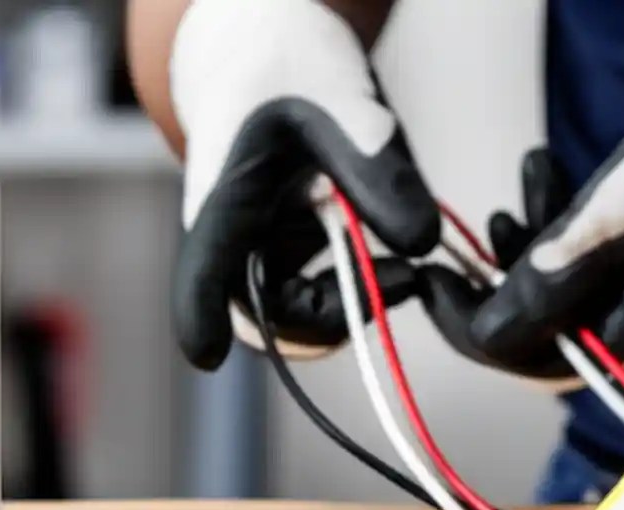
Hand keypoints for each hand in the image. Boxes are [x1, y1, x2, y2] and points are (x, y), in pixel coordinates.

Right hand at [170, 0, 438, 370]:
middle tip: (406, 280)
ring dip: (358, 299)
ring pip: (304, 311)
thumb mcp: (342, 102)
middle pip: (269, 317)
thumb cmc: (288, 59)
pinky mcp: (293, 245)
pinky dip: (365, 277)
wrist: (275, 39)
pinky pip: (326, 287)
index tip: (207, 356)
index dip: (198, 318)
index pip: (201, 271)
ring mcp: (264, 246)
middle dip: (337, 318)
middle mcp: (235, 238)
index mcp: (224, 201)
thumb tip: (425, 247)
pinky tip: (389, 236)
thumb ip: (379, 172)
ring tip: (409, 262)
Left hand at [423, 59, 623, 381]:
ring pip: (576, 306)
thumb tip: (500, 306)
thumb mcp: (622, 201)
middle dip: (502, 294)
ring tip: (510, 208)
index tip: (439, 291)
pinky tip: (545, 200)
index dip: (481, 330)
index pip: (545, 362)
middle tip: (461, 254)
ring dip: (534, 262)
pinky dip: (571, 250)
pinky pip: (604, 282)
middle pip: (555, 339)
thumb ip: (560, 258)